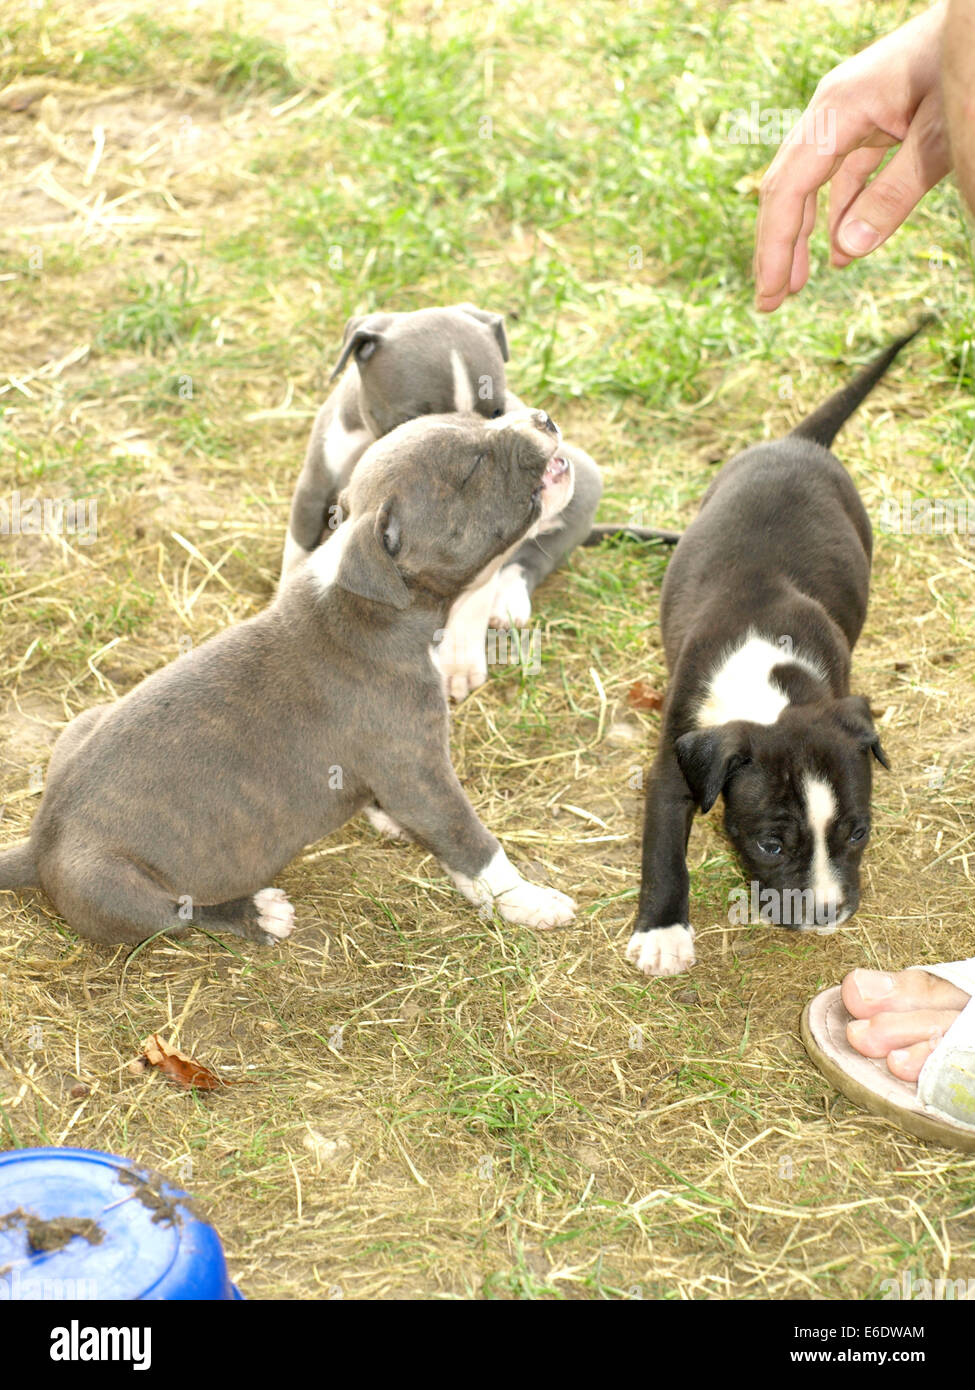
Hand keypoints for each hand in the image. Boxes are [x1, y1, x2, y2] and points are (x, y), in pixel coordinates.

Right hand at [754, 2, 952, 311]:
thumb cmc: (965, 67)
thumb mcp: (937, 137)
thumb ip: (893, 194)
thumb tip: (847, 252)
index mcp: (836, 111)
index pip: (787, 189)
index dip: (774, 247)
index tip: (769, 295)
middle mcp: (830, 113)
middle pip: (786, 188)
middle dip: (776, 248)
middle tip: (768, 303)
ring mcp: (848, 116)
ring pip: (809, 185)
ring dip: (801, 236)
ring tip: (795, 285)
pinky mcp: (869, 120)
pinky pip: (842, 176)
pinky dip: (837, 213)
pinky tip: (838, 251)